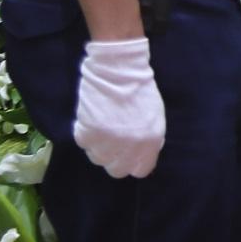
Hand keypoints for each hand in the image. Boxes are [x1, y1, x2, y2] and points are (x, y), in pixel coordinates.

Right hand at [73, 38, 165, 177]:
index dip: (135, 163)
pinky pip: (85, 145)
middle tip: (114, 143)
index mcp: (150, 142)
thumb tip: (142, 155)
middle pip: (117, 171)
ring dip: (100, 147)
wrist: (118, 70)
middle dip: (116, 159)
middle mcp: (129, 147)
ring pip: (98, 159)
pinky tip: (94, 120)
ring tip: (104, 127)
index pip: (141, 170)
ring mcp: (106, 142)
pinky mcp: (87, 134)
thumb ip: (150, 140)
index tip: (130, 154)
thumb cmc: (141, 91)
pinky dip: (87, 135)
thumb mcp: (155, 118)